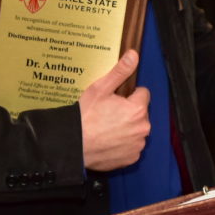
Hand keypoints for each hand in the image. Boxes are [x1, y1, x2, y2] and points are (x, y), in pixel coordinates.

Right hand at [79, 50, 150, 171]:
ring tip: (107, 127)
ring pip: (136, 130)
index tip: (115, 100)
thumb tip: (133, 55)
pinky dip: (123, 143)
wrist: (72, 145)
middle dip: (128, 111)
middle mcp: (142, 128)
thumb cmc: (85, 117)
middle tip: (108, 113)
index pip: (142, 94)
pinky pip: (132, 146)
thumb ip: (120, 71)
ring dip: (127, 128)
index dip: (129, 95)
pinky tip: (108, 140)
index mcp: (138, 109)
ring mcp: (137, 144)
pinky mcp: (131, 158)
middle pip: (140, 113)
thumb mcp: (100, 88)